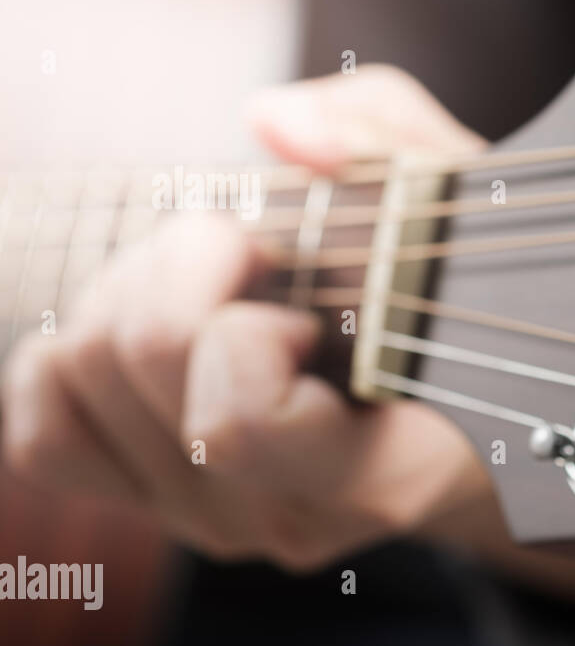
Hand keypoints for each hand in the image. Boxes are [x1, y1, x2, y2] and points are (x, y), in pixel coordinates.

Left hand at [1, 65, 495, 571]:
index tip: (304, 286)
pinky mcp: (160, 506)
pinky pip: (42, 435)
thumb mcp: (462, 203)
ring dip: (133, 288)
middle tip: (251, 247)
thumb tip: (272, 123)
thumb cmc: (461, 301)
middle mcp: (291, 517)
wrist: (460, 408)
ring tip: (214, 281)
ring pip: (76, 373)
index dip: (243, 326)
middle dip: (182, 259)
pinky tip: (149, 327)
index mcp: (388, 473)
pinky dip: (68, 360)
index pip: (239, 423)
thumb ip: (392, 139)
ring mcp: (220, 523)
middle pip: (138, 362)